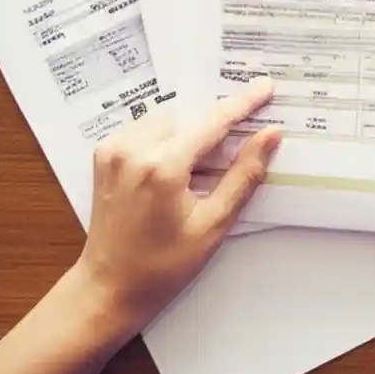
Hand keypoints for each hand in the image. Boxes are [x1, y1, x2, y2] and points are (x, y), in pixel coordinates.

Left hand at [74, 77, 280, 333]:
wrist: (109, 287)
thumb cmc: (163, 266)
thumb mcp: (212, 225)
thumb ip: (243, 175)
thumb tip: (270, 136)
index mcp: (162, 167)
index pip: (212, 122)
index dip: (243, 103)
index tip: (266, 86)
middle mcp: (133, 148)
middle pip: (190, 115)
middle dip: (219, 117)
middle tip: (248, 120)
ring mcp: (114, 148)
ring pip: (168, 117)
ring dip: (194, 125)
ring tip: (214, 150)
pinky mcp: (104, 153)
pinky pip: (146, 127)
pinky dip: (170, 133)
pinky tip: (182, 155)